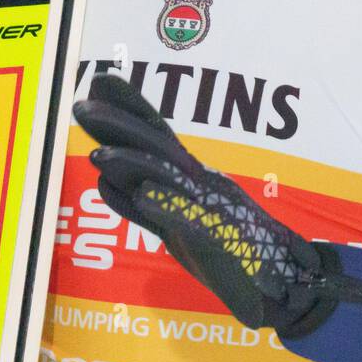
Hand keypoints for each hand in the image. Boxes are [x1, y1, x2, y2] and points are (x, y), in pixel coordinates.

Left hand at [73, 74, 337, 336]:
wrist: (281, 282)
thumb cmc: (229, 254)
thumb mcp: (178, 228)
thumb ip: (143, 205)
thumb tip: (104, 182)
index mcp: (191, 177)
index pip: (154, 134)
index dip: (126, 105)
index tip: (96, 79)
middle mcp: (200, 182)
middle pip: (156, 145)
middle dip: (118, 123)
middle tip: (80, 107)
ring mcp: (210, 207)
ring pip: (167, 177)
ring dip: (132, 163)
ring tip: (99, 155)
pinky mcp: (219, 238)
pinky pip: (190, 219)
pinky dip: (168, 206)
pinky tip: (144, 197)